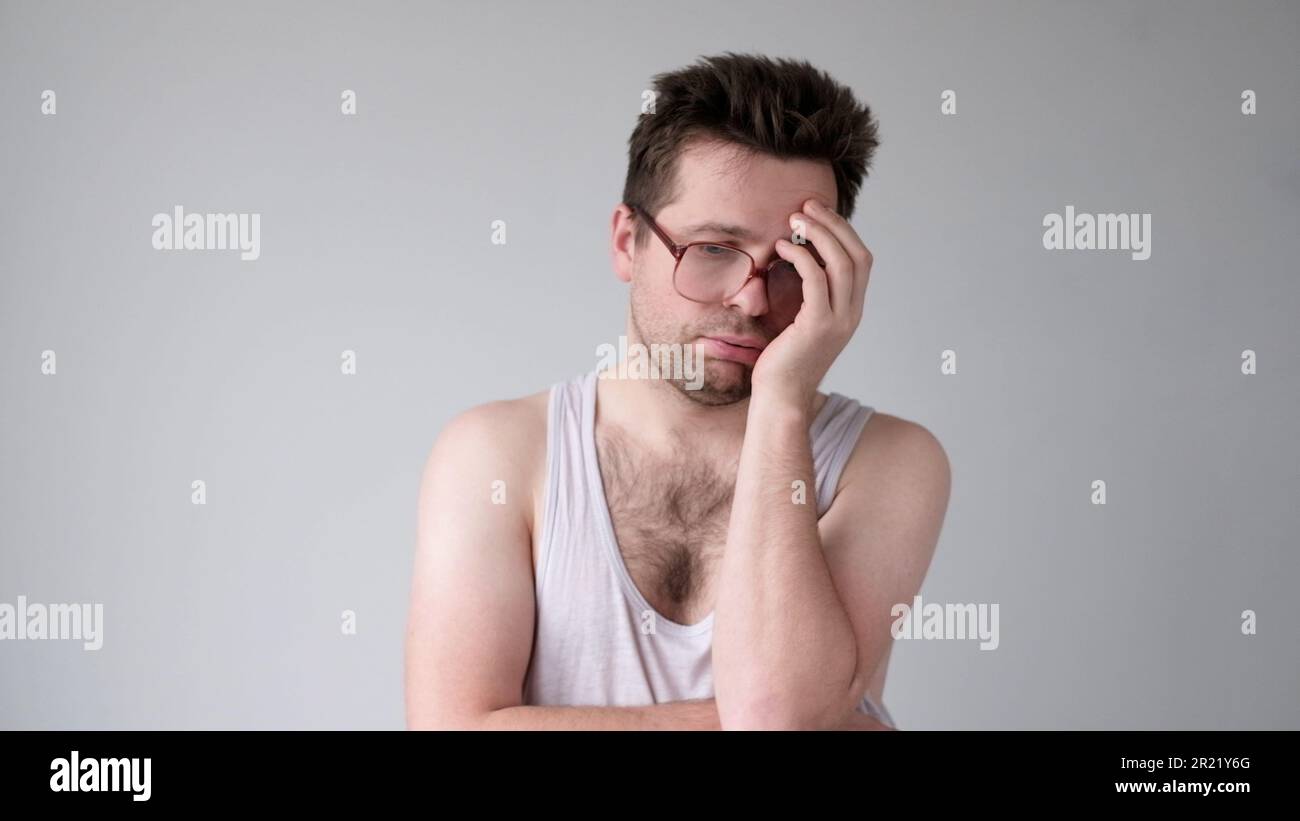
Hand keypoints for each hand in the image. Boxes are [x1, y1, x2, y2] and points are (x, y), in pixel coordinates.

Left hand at [750, 198, 872, 414]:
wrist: (780, 397)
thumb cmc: (784, 359)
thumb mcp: (802, 321)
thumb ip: (810, 295)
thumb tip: (798, 259)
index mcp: (851, 310)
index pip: (861, 259)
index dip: (843, 231)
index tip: (818, 212)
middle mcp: (851, 314)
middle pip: (857, 255)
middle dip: (834, 224)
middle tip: (807, 205)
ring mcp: (838, 321)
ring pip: (841, 263)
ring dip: (819, 234)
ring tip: (794, 218)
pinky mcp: (817, 326)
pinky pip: (815, 280)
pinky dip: (801, 257)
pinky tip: (782, 249)